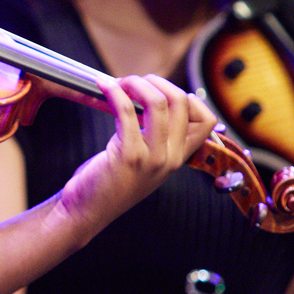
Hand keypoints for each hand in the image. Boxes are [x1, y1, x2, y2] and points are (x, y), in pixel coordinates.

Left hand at [58, 74, 217, 230]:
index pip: (207, 119)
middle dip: (156, 81)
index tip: (160, 93)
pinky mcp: (129, 156)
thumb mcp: (144, 161)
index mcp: (179, 157)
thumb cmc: (110, 181)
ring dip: (136, 83)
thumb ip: (155, 137)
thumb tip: (150, 95)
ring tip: (118, 83)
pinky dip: (113, 92)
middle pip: (182, 101)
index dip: (187, 97)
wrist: (87, 212)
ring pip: (158, 102)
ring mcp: (153, 158)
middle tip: (133, 83)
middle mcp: (171, 158)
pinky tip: (102, 86)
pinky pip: (127, 110)